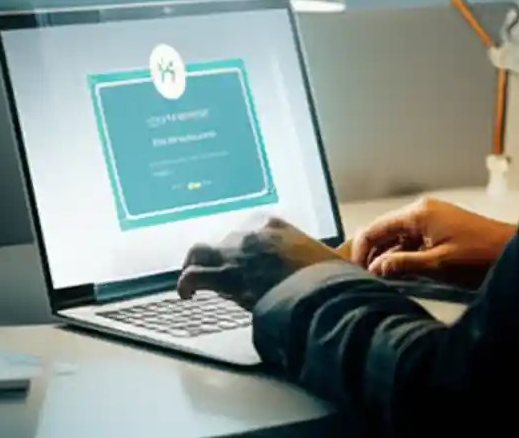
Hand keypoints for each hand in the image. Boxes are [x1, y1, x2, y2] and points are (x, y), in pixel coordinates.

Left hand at [178, 215, 342, 309]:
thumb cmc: (332, 281)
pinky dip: (186, 283)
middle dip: (219, 260)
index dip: (240, 252)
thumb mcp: (322, 259)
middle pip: (222, 243)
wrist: (327, 294)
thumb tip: (308, 271)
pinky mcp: (226, 276)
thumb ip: (306, 258)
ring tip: (192, 282)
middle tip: (219, 276)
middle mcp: (251, 233)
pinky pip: (194, 275)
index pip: (245, 233)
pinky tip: (187, 294)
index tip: (244, 265)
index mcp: (273, 225)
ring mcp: (236, 253)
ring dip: (193, 265)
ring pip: (200, 253)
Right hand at [348, 197, 515, 288]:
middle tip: (365, 277)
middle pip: (384, 231)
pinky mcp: (440, 227)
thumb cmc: (481, 256)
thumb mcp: (439, 264)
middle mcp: (420, 211)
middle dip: (373, 253)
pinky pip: (412, 239)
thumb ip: (403, 265)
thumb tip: (375, 269)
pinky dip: (403, 254)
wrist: (514, 250)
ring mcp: (431, 218)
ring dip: (388, 256)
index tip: (355, 271)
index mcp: (417, 214)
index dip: (361, 250)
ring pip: (397, 236)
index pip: (374, 228)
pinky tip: (400, 271)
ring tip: (381, 278)